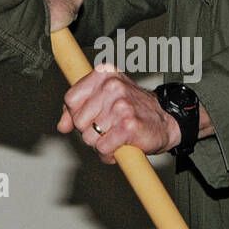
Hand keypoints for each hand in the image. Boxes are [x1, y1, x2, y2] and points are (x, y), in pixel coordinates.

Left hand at [55, 64, 178, 162]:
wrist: (166, 121)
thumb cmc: (133, 109)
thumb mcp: (105, 99)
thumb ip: (79, 108)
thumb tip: (62, 125)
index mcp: (104, 74)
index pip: (71, 99)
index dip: (76, 115)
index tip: (89, 119)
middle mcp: (112, 86)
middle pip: (78, 120)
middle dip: (89, 131)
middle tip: (106, 129)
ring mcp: (121, 105)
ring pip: (89, 136)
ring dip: (100, 144)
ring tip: (114, 137)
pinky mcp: (129, 125)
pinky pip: (103, 148)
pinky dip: (109, 153)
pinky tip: (119, 146)